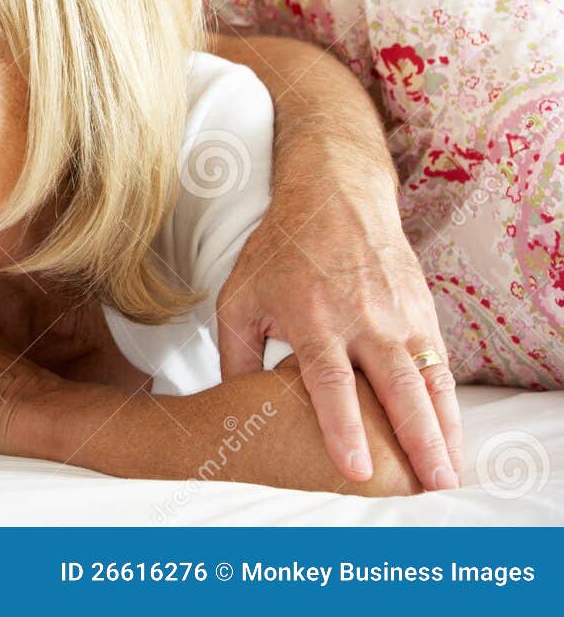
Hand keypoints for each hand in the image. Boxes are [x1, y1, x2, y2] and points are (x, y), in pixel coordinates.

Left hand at [218, 171, 462, 491]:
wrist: (333, 197)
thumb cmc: (278, 253)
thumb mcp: (238, 298)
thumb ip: (236, 357)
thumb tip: (233, 409)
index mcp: (313, 316)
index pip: (330, 380)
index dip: (343, 426)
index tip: (356, 469)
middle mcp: (363, 317)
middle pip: (394, 388)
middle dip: (413, 441)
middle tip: (426, 486)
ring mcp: (399, 314)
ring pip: (427, 381)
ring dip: (441, 430)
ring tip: (446, 474)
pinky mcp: (422, 311)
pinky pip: (439, 365)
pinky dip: (448, 404)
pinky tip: (451, 437)